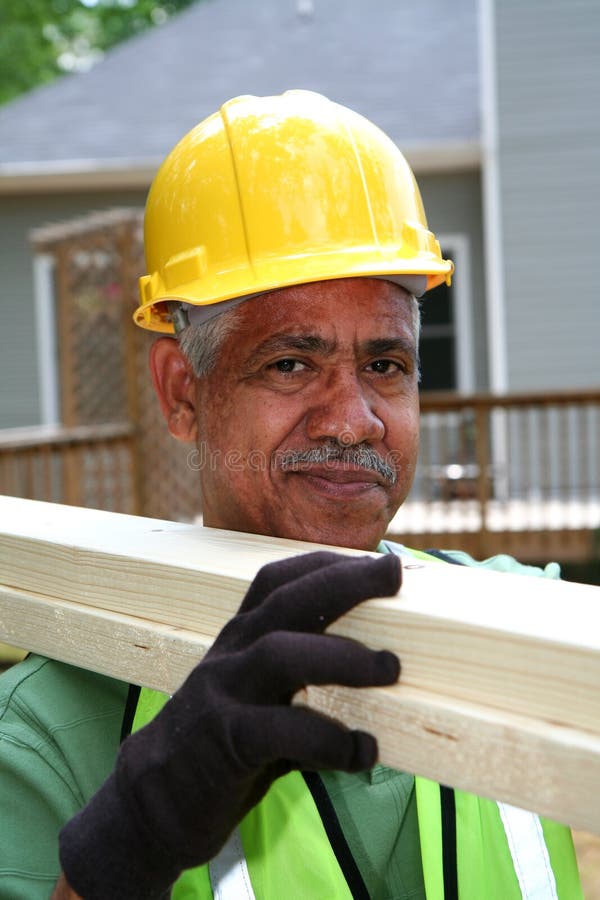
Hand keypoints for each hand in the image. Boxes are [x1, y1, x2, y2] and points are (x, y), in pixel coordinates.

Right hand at [59, 551, 400, 898]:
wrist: (152, 801)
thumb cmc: (223, 744)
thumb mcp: (257, 695)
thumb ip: (301, 677)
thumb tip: (380, 668)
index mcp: (239, 638)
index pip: (276, 580)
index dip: (324, 561)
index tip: (376, 556)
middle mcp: (230, 654)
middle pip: (286, 600)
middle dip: (344, 582)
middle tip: (394, 574)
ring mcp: (223, 694)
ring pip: (281, 654)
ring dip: (343, 656)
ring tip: (390, 667)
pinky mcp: (224, 742)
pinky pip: (282, 732)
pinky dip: (330, 740)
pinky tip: (363, 753)